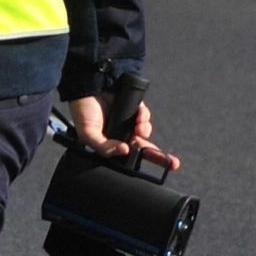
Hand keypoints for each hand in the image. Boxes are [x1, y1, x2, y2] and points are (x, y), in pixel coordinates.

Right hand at [67, 94, 181, 170]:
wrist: (86, 86)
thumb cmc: (82, 110)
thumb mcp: (88, 134)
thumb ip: (103, 147)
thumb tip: (124, 150)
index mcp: (111, 143)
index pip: (129, 157)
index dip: (143, 162)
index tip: (160, 169)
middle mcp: (122, 134)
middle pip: (144, 148)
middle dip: (159, 156)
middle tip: (172, 163)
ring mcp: (129, 122)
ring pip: (145, 132)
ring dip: (145, 131)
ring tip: (138, 128)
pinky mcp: (134, 108)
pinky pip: (145, 116)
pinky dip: (144, 117)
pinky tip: (138, 117)